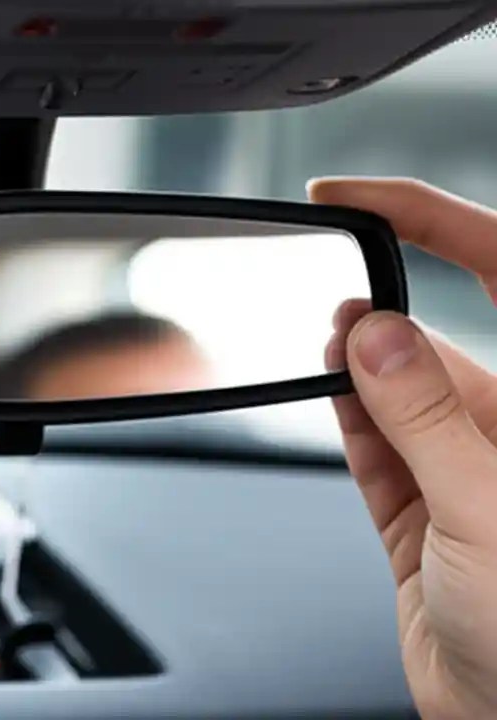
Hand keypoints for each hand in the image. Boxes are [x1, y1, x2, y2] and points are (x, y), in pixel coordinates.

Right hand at [311, 178, 496, 719]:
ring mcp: (471, 479)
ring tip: (323, 348)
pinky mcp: (427, 521)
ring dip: (359, 372)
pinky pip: (378, 454)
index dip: (439, 225)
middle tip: (336, 307)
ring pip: (403, 400)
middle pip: (446, 346)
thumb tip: (380, 337)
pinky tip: (330, 394)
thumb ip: (430, 420)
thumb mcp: (492, 514)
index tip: (360, 199)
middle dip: (387, 317)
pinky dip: (349, 424)